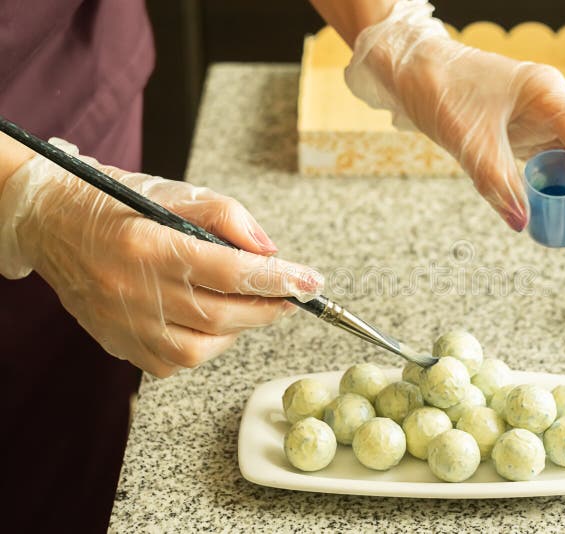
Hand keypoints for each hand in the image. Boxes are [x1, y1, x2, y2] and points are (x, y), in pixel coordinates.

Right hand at [0, 139, 322, 376]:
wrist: (51, 222)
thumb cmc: (118, 202)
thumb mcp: (174, 191)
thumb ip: (226, 215)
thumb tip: (269, 251)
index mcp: (149, 245)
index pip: (230, 271)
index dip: (278, 280)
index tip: (312, 283)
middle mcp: (133, 291)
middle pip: (222, 316)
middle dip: (268, 308)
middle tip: (291, 296)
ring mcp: (122, 324)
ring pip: (199, 349)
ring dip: (238, 331)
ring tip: (247, 305)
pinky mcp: (117, 343)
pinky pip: (172, 364)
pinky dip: (203, 347)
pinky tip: (208, 322)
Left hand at [345, 0, 564, 252]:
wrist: (411, 72)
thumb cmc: (441, 90)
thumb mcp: (471, 141)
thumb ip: (497, 182)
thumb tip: (523, 224)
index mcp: (550, 94)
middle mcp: (553, 107)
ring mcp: (540, 122)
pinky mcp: (523, 137)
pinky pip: (548, 170)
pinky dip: (554, 196)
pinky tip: (558, 222)